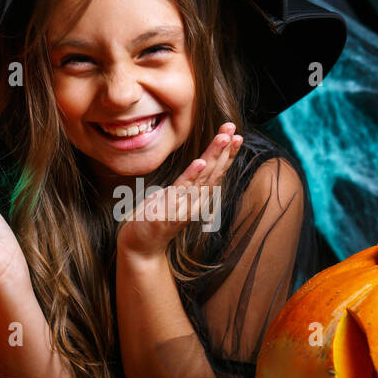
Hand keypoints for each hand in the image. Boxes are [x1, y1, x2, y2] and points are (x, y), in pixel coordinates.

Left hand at [116, 122, 242, 259]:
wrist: (141, 248)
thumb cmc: (156, 219)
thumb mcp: (175, 196)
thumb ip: (188, 182)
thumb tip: (199, 164)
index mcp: (197, 196)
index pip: (216, 172)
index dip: (227, 154)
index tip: (236, 134)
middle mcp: (195, 202)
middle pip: (213, 172)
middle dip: (225, 150)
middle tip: (233, 129)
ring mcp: (183, 208)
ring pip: (202, 178)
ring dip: (213, 157)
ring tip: (223, 139)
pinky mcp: (168, 214)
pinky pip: (181, 192)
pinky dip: (192, 176)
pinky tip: (200, 163)